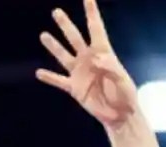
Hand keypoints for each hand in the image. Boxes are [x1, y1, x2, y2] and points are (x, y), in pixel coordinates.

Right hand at [36, 0, 138, 127]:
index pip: (96, 29)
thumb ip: (111, 68)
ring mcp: (80, 73)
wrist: (121, 116)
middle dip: (66, 25)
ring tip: (44, 35)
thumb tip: (94, 58)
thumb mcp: (123, 82)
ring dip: (54, 46)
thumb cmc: (127, 97)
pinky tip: (38, 73)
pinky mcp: (74, 88)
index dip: (91, 12)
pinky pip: (59, 81)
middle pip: (75, 38)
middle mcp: (89, 59)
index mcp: (104, 54)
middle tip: (56, 12)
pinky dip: (49, 77)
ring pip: (64, 56)